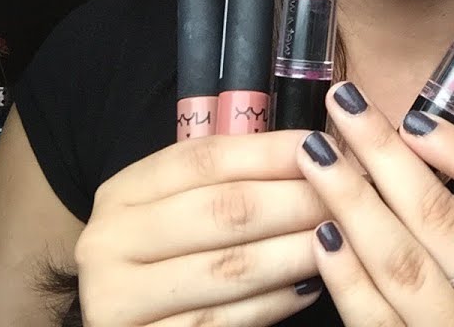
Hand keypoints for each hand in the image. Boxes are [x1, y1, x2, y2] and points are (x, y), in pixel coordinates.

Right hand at [75, 131, 330, 325]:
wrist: (121, 326)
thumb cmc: (169, 258)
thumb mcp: (177, 210)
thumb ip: (229, 181)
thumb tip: (314, 150)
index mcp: (122, 194)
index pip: (204, 159)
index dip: (271, 151)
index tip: (324, 145)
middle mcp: (107, 242)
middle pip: (222, 210)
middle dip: (295, 200)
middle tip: (346, 195)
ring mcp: (118, 299)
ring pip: (229, 268)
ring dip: (295, 251)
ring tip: (339, 237)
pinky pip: (222, 321)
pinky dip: (274, 302)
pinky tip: (309, 286)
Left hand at [297, 82, 453, 325]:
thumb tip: (416, 138)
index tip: (416, 120)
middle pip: (443, 222)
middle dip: (386, 157)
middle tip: (345, 106)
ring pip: (401, 263)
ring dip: (353, 201)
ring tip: (316, 154)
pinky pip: (371, 317)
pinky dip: (343, 273)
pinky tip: (319, 233)